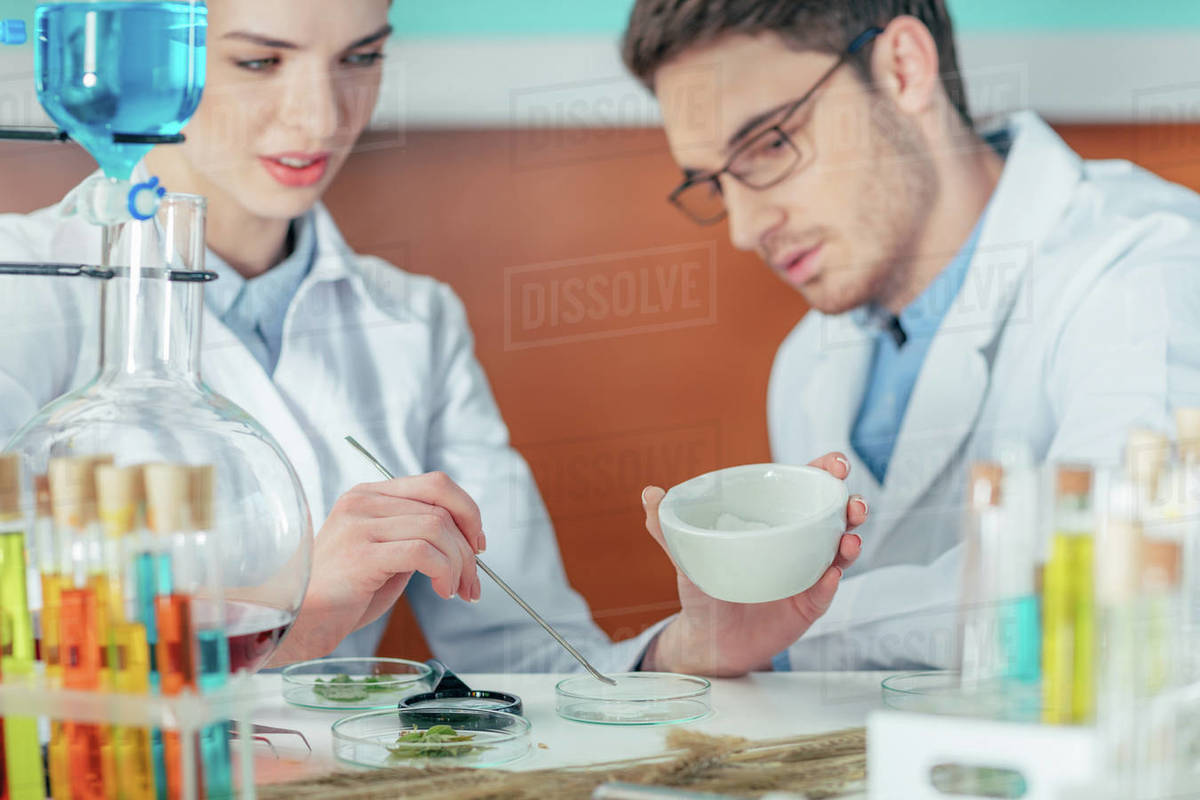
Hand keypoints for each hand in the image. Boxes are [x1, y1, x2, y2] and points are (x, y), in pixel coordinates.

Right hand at [268, 471, 485, 664]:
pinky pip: (423, 552)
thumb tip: (466, 538)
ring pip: (437, 528)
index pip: (435, 484)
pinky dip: (444, 571)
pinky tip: (442, 592)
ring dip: (460, 564)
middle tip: (473, 580)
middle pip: (442, 506)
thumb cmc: (343, 594)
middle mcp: (363, 501)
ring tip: (457, 591)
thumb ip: (414, 536)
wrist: (297, 621)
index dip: (468, 511)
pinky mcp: (361, 554)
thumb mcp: (385, 555)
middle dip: (469, 544)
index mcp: (369, 495)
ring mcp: (359, 525)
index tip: (478, 544)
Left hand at [640, 453, 866, 676]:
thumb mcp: (688, 556)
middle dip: (849, 504)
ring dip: (849, 542)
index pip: (805, 489)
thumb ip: (669, 528)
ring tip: (849, 539)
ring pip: (839, 553)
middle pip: (833, 518)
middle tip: (851, 501)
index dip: (823, 473)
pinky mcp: (807, 607)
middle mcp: (797, 544)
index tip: (835, 463)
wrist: (708, 641)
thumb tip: (649, 493)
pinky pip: (824, 594)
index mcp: (773, 523)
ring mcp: (807, 575)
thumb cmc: (704, 589)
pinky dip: (830, 583)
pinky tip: (830, 576)